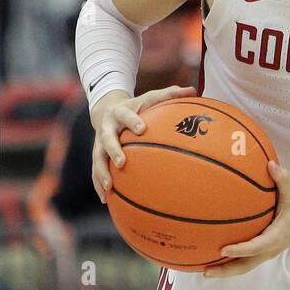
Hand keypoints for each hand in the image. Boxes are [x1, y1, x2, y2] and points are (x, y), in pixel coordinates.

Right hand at [91, 84, 196, 203]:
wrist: (107, 110)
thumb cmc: (137, 107)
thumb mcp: (150, 98)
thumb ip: (170, 94)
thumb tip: (194, 90)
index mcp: (120, 113)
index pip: (126, 116)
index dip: (132, 121)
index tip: (142, 129)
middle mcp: (106, 129)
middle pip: (106, 140)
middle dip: (113, 151)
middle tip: (122, 163)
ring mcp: (99, 143)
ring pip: (97, 159)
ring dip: (102, 173)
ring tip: (109, 187)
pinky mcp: (97, 156)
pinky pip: (96, 171)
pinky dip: (98, 184)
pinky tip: (104, 199)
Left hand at [202, 161, 289, 277]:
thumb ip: (282, 179)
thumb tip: (270, 164)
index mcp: (277, 236)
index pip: (257, 247)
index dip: (240, 250)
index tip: (223, 250)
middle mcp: (270, 249)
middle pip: (246, 266)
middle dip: (226, 270)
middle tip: (206, 271)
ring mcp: (266, 253)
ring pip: (244, 267)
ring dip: (225, 270)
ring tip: (204, 270)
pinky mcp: (264, 252)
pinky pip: (245, 261)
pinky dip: (230, 262)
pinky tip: (214, 259)